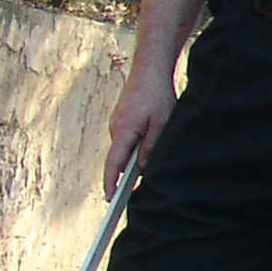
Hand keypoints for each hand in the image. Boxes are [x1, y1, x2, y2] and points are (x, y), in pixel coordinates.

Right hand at [105, 69, 176, 187]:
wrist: (148, 71)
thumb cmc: (157, 95)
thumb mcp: (162, 123)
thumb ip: (151, 146)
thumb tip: (142, 168)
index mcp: (123, 131)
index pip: (113, 163)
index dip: (111, 182)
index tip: (109, 199)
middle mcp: (115, 128)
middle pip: (118, 159)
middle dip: (123, 177)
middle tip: (132, 197)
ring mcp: (116, 124)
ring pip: (124, 149)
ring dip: (132, 161)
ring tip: (146, 170)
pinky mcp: (121, 120)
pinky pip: (126, 140)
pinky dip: (134, 149)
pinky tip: (147, 151)